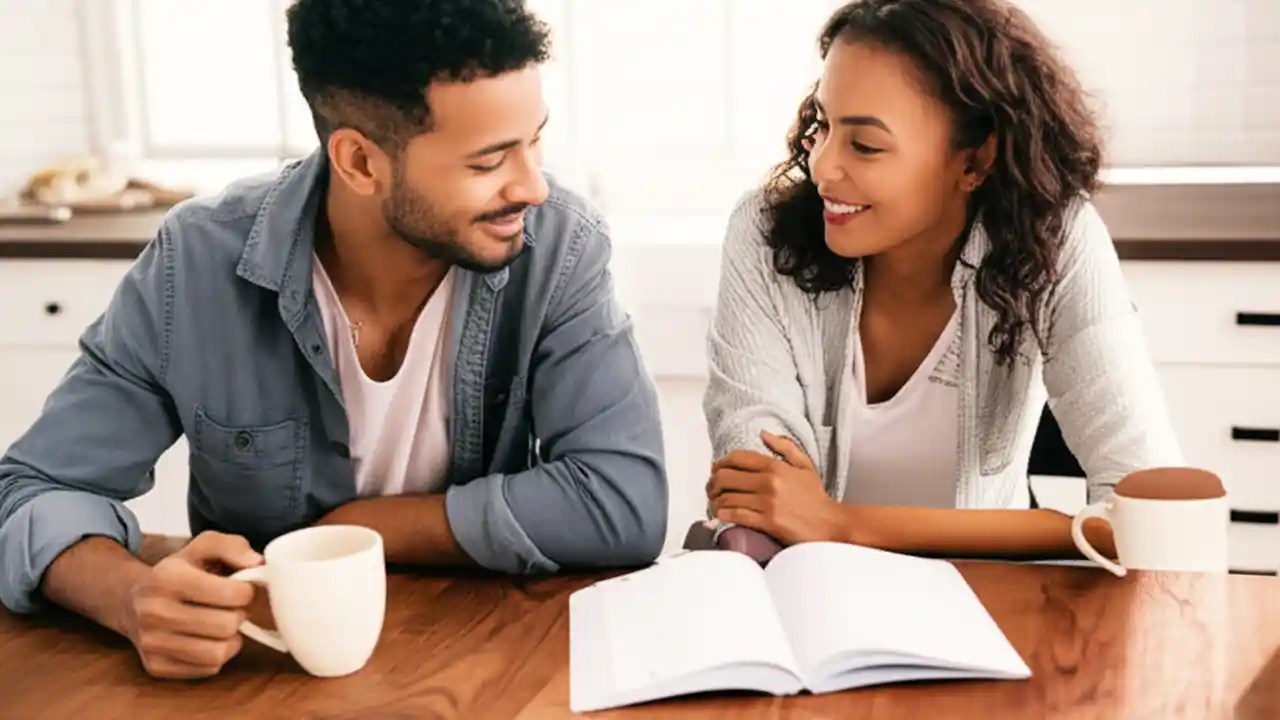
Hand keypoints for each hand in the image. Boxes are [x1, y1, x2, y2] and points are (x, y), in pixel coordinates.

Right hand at [123, 531, 261, 678]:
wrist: (132, 601)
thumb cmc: (178, 571)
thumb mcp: (203, 546)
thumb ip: (233, 546)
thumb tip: (258, 564)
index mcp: (167, 577)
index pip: (231, 594)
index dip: (246, 591)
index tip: (239, 589)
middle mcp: (154, 611)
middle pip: (227, 625)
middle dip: (238, 615)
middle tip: (230, 608)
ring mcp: (152, 643)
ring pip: (218, 652)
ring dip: (230, 638)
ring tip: (221, 623)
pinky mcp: (156, 667)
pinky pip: (208, 669)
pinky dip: (217, 655)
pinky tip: (208, 639)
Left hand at [707, 431, 848, 544]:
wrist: (831, 525)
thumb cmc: (817, 498)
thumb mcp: (805, 466)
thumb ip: (785, 446)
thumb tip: (763, 434)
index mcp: (775, 466)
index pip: (737, 458)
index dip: (720, 462)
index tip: (716, 469)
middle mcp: (768, 482)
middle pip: (725, 476)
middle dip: (712, 483)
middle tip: (711, 489)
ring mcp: (767, 502)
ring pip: (726, 497)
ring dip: (714, 501)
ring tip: (714, 504)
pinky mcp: (766, 522)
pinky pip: (735, 515)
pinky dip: (722, 514)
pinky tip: (721, 515)